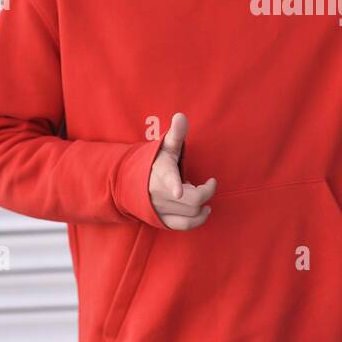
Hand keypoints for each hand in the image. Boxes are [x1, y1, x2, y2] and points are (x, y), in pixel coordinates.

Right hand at [148, 112, 216, 229]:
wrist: (132, 184)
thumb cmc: (155, 163)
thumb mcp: (165, 147)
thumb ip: (176, 134)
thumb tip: (181, 116)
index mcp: (161, 173)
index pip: (168, 179)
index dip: (173, 186)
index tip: (178, 192)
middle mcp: (159, 194)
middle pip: (192, 200)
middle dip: (206, 192)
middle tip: (209, 184)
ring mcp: (160, 209)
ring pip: (191, 213)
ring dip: (203, 205)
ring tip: (203, 196)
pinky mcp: (162, 220)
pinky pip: (184, 225)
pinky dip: (198, 220)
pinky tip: (204, 211)